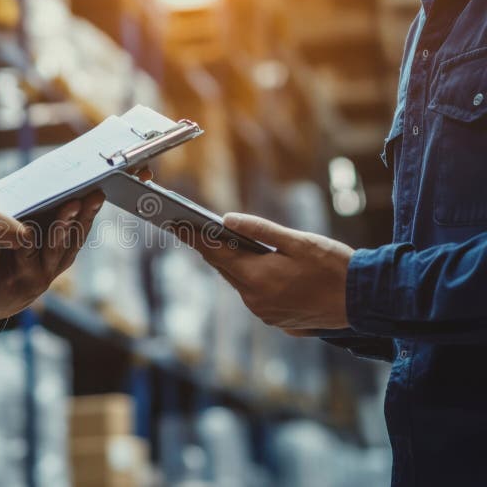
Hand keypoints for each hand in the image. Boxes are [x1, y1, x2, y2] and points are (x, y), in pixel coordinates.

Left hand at [0, 191, 104, 323]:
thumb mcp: (18, 244)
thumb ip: (28, 223)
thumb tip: (30, 187)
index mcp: (58, 253)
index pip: (79, 228)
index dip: (89, 210)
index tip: (97, 190)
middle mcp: (54, 263)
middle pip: (75, 235)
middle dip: (86, 213)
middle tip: (94, 194)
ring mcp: (41, 272)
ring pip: (57, 245)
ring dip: (64, 224)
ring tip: (72, 205)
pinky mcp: (23, 278)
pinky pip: (27, 253)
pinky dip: (28, 238)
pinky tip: (30, 226)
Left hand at [181, 213, 352, 329]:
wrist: (364, 301)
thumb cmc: (335, 267)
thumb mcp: (298, 242)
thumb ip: (260, 231)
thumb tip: (226, 220)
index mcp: (258, 279)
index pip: (216, 254)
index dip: (194, 237)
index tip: (176, 223)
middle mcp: (255, 300)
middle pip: (225, 269)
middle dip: (210, 248)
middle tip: (191, 228)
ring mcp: (265, 314)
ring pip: (240, 283)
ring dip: (232, 264)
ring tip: (219, 243)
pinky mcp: (277, 320)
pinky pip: (255, 295)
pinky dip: (251, 279)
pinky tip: (253, 265)